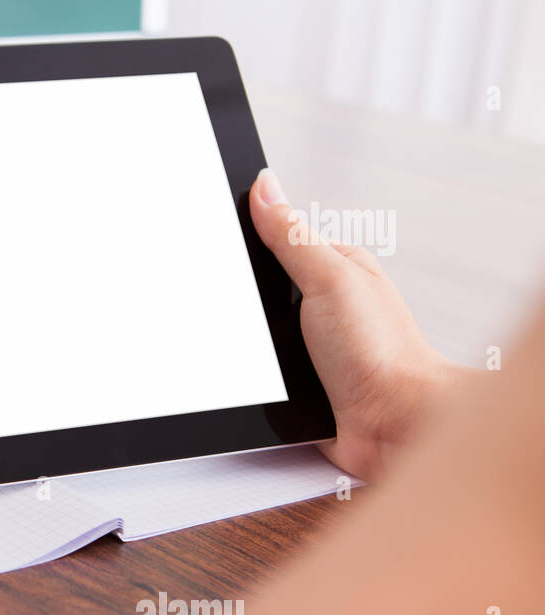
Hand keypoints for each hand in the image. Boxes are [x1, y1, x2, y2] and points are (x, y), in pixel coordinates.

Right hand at [250, 169, 466, 480]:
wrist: (396, 427)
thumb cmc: (383, 352)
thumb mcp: (330, 279)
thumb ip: (291, 236)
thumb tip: (264, 187)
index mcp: (335, 268)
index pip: (275, 241)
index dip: (246, 240)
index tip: (218, 239)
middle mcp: (322, 306)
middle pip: (259, 290)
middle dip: (244, 302)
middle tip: (253, 310)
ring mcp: (309, 347)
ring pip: (254, 334)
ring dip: (249, 346)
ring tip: (265, 351)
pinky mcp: (297, 385)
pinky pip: (258, 375)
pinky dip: (254, 380)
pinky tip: (262, 382)